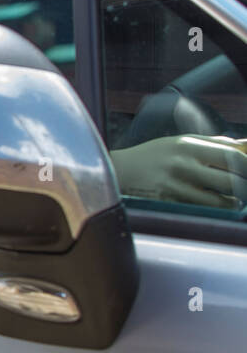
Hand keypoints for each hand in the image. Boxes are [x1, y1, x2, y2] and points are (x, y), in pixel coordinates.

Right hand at [110, 135, 246, 208]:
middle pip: (231, 182)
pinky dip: (212, 210)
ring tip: (231, 199)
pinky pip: (200, 211)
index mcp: (187, 146)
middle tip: (244, 188)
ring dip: (231, 203)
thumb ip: (214, 143)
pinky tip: (211, 204)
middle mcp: (181, 165)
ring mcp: (174, 187)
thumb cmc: (154, 155)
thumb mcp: (180, 142)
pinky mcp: (167, 204)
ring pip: (219, 202)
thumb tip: (246, 146)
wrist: (119, 171)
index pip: (233, 157)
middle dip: (244, 188)